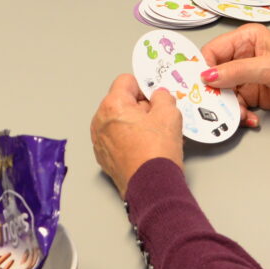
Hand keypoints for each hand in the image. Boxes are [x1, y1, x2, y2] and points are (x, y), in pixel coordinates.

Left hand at [90, 75, 184, 197]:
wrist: (151, 187)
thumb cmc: (157, 152)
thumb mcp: (170, 114)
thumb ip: (163, 97)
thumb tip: (159, 96)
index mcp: (112, 105)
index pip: (127, 81)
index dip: (144, 87)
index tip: (155, 99)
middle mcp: (100, 121)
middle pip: (122, 101)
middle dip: (140, 107)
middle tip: (158, 120)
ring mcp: (99, 141)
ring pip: (119, 121)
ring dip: (135, 124)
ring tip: (152, 137)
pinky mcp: (103, 157)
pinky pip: (116, 139)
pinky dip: (129, 139)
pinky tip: (144, 149)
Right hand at [200, 25, 269, 117]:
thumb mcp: (269, 66)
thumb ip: (237, 71)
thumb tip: (208, 76)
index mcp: (245, 39)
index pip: (212, 52)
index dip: (203, 68)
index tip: (199, 86)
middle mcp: (243, 57)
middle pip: (214, 75)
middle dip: (214, 92)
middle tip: (213, 106)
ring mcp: (248, 77)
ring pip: (224, 94)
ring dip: (228, 107)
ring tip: (239, 115)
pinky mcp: (255, 95)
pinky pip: (237, 106)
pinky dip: (240, 114)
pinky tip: (250, 119)